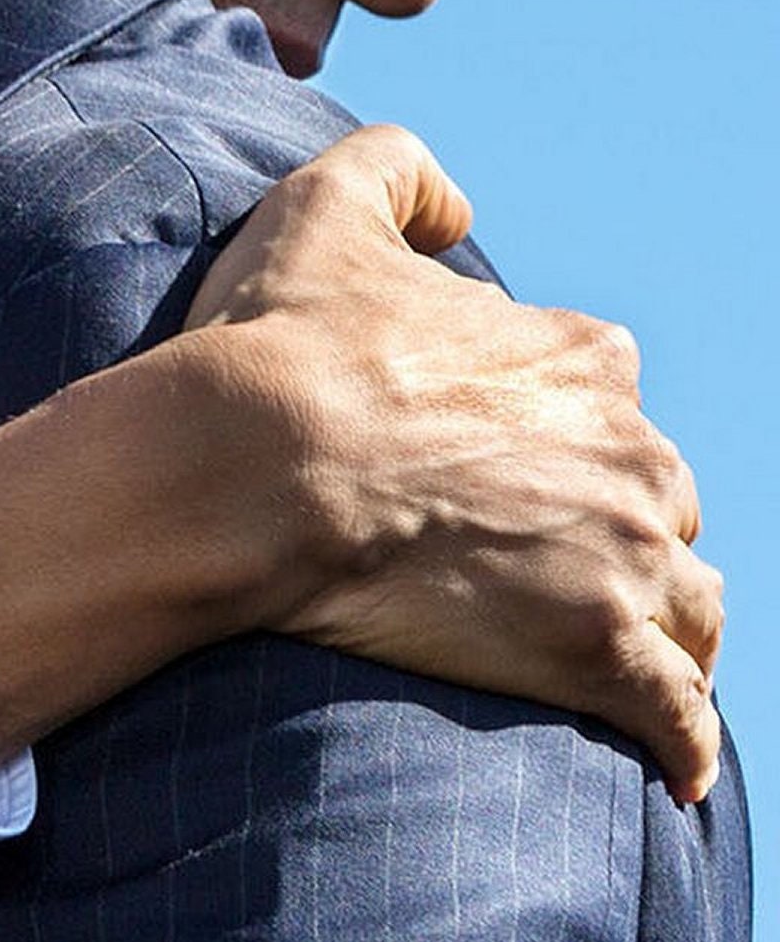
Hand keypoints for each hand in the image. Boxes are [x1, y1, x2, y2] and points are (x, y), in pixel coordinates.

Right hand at [185, 124, 720, 799]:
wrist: (248, 468)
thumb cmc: (275, 347)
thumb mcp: (324, 202)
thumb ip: (400, 171)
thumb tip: (458, 211)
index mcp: (581, 359)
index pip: (609, 404)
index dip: (557, 440)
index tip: (500, 475)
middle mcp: (630, 450)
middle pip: (659, 505)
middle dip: (618, 537)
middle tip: (543, 577)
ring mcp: (623, 556)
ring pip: (693, 606)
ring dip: (667, 633)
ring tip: (622, 669)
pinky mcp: (598, 651)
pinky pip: (677, 714)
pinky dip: (683, 740)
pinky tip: (672, 770)